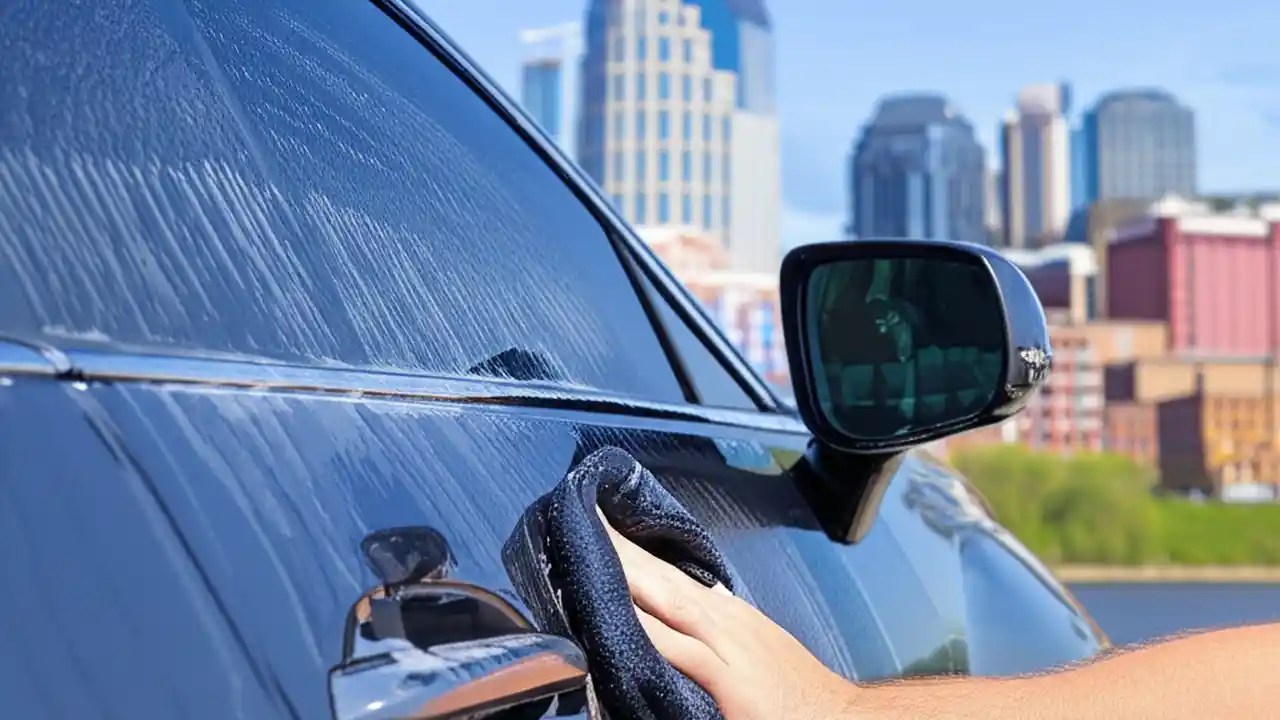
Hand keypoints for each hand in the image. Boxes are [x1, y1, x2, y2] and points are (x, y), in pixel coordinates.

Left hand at [601, 512, 857, 719]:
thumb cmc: (796, 695)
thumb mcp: (755, 649)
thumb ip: (718, 630)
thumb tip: (689, 609)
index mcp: (727, 614)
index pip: (670, 572)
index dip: (634, 550)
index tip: (599, 526)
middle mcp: (724, 620)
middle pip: (662, 575)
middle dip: (621, 547)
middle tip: (580, 517)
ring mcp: (727, 648)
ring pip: (667, 601)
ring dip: (628, 573)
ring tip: (589, 547)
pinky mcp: (729, 681)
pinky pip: (681, 652)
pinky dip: (651, 631)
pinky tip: (622, 616)